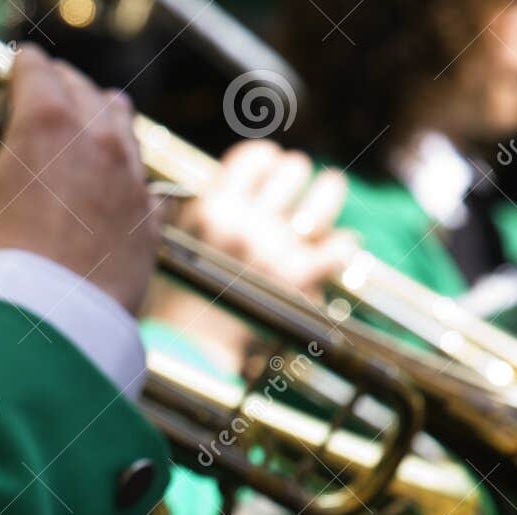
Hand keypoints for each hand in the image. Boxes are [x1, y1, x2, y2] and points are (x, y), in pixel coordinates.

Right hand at [0, 46, 158, 313]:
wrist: (55, 315)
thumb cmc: (4, 256)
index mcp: (46, 120)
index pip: (34, 68)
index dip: (19, 69)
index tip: (14, 75)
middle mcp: (97, 135)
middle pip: (81, 87)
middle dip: (58, 88)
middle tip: (41, 102)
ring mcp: (130, 172)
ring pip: (120, 120)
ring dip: (98, 118)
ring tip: (81, 134)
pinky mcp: (148, 211)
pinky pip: (138, 176)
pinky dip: (120, 172)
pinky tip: (105, 188)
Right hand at [147, 141, 356, 373]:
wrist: (186, 355)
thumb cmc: (173, 306)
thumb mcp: (173, 245)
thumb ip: (199, 214)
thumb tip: (225, 189)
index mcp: (210, 209)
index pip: (255, 156)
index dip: (266, 161)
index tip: (267, 172)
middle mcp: (245, 221)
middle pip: (293, 169)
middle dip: (296, 178)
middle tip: (294, 193)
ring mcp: (274, 248)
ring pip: (326, 193)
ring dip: (329, 194)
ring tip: (328, 196)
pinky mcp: (299, 279)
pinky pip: (342, 245)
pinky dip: (343, 247)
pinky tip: (339, 249)